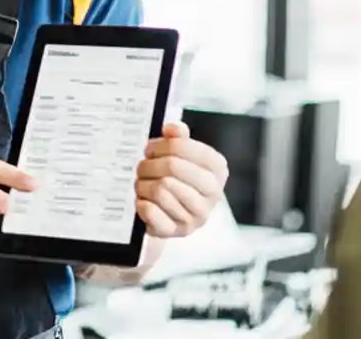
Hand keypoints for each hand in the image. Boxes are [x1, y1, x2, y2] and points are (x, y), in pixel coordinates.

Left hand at [135, 123, 227, 237]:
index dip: (160, 145)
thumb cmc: (176, 179)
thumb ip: (177, 137)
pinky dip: (142, 203)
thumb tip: (172, 128)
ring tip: (144, 184)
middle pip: (171, 167)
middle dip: (149, 164)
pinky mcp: (179, 231)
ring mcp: (198, 215)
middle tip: (142, 167)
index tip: (150, 149)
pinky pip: (152, 212)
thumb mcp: (179, 155)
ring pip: (159, 189)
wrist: (170, 215)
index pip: (182, 146)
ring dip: (143, 184)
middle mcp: (214, 193)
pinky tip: (144, 201)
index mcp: (217, 168)